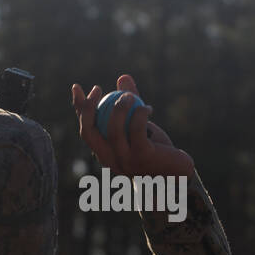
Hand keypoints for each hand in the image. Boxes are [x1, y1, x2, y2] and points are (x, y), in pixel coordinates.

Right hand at [71, 75, 194, 177]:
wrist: (177, 176)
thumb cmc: (157, 151)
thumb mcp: (140, 125)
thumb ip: (130, 103)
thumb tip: (122, 78)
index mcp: (105, 153)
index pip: (86, 130)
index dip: (79, 108)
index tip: (77, 87)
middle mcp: (110, 160)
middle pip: (88, 133)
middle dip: (88, 108)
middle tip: (97, 89)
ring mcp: (125, 161)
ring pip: (113, 130)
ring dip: (119, 107)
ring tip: (129, 96)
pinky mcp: (142, 157)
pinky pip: (136, 130)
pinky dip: (140, 114)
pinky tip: (148, 108)